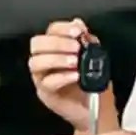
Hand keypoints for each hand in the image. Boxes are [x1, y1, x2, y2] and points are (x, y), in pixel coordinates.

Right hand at [29, 18, 114, 132]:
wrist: (99, 111)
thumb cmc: (94, 85)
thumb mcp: (96, 58)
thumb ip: (87, 40)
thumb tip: (79, 23)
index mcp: (56, 49)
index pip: (51, 31)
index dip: (62, 28)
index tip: (78, 31)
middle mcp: (46, 61)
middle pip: (37, 44)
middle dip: (57, 43)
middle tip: (75, 48)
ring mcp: (43, 77)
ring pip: (35, 62)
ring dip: (56, 59)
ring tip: (75, 62)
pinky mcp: (45, 93)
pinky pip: (46, 83)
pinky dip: (61, 77)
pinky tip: (75, 76)